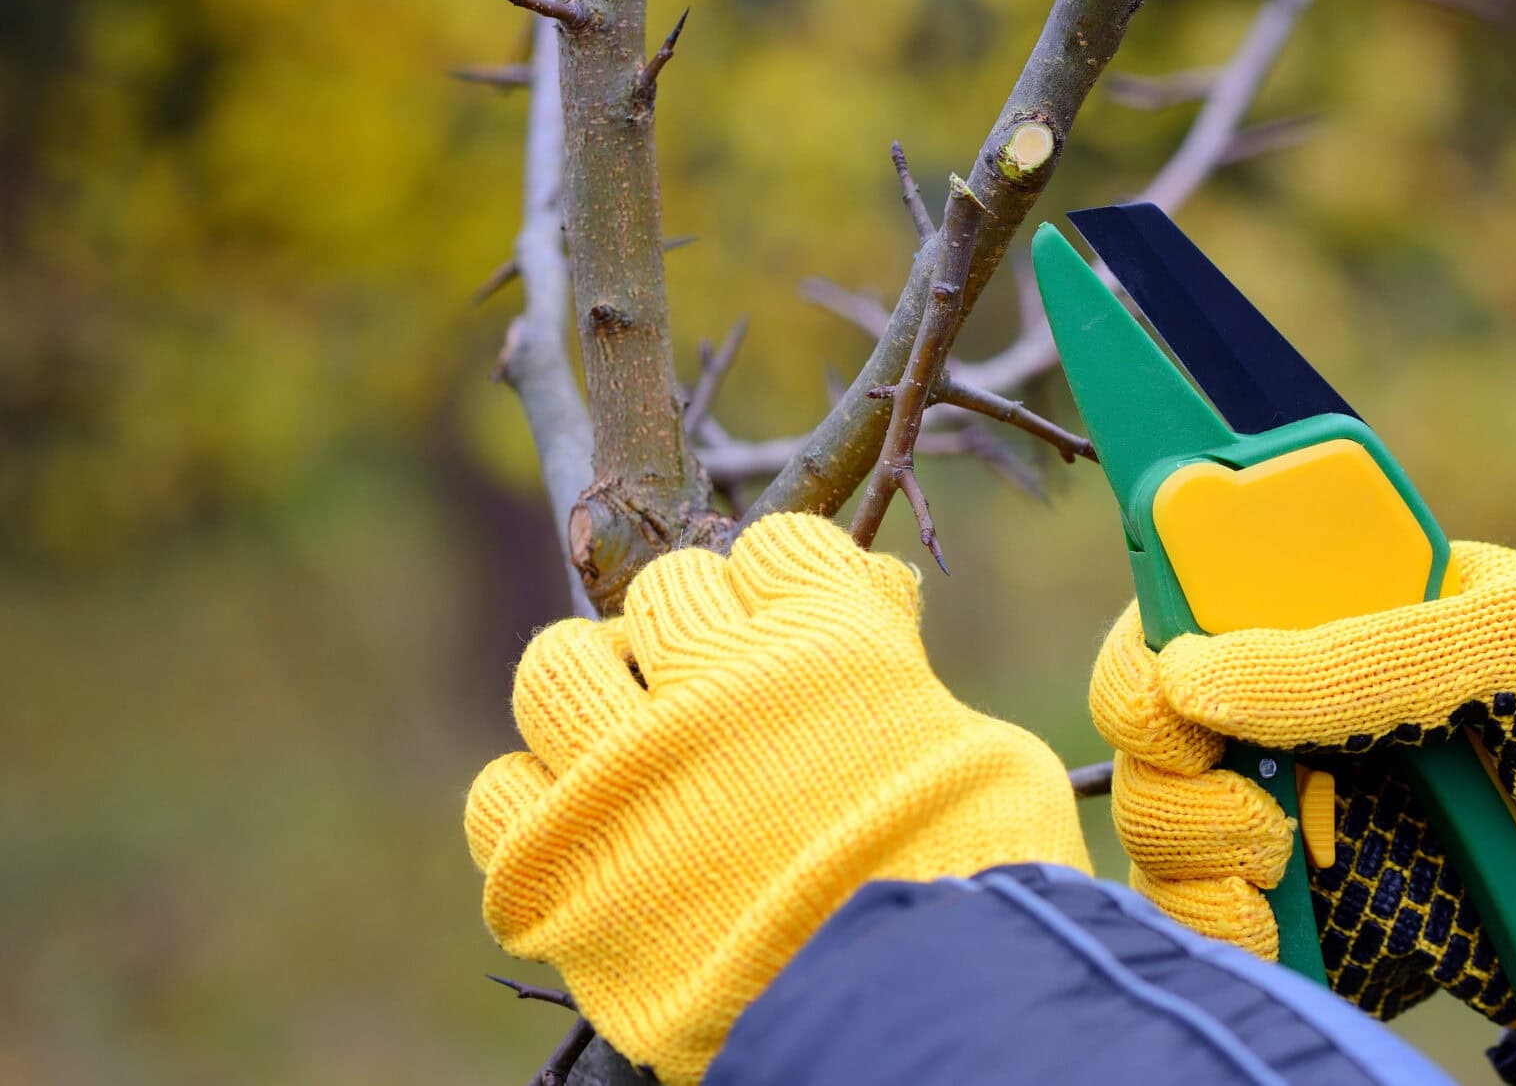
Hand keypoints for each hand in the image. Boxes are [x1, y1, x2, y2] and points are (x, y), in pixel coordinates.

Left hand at [465, 515, 1089, 1081]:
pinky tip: (581, 825)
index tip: (794, 618)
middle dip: (694, 628)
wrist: (909, 1010)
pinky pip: (498, 793)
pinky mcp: (559, 864)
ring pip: (555, 668)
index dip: (787, 582)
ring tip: (627, 736)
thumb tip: (878, 601)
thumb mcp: (977, 746)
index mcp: (820, 637)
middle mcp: (710, 680)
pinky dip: (534, 802)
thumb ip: (905, 667)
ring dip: (594, 689)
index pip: (777, 544)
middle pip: (667, 589)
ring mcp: (621, 770)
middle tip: (716, 685)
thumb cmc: (970, 874)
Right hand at [1091, 542, 1515, 1023]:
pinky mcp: (1319, 908)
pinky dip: (1212, 925)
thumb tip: (1192, 675)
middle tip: (1253, 801)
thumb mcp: (1504, 642)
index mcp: (1331, 604)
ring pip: (1158, 822)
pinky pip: (1213, 918)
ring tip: (1278, 863)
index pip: (1185, 596)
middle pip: (1148, 719)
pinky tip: (1264, 926)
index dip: (1151, 636)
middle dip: (1167, 761)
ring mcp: (1301, 806)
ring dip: (1188, 846)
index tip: (1171, 688)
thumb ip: (1352, 658)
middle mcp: (1295, 701)